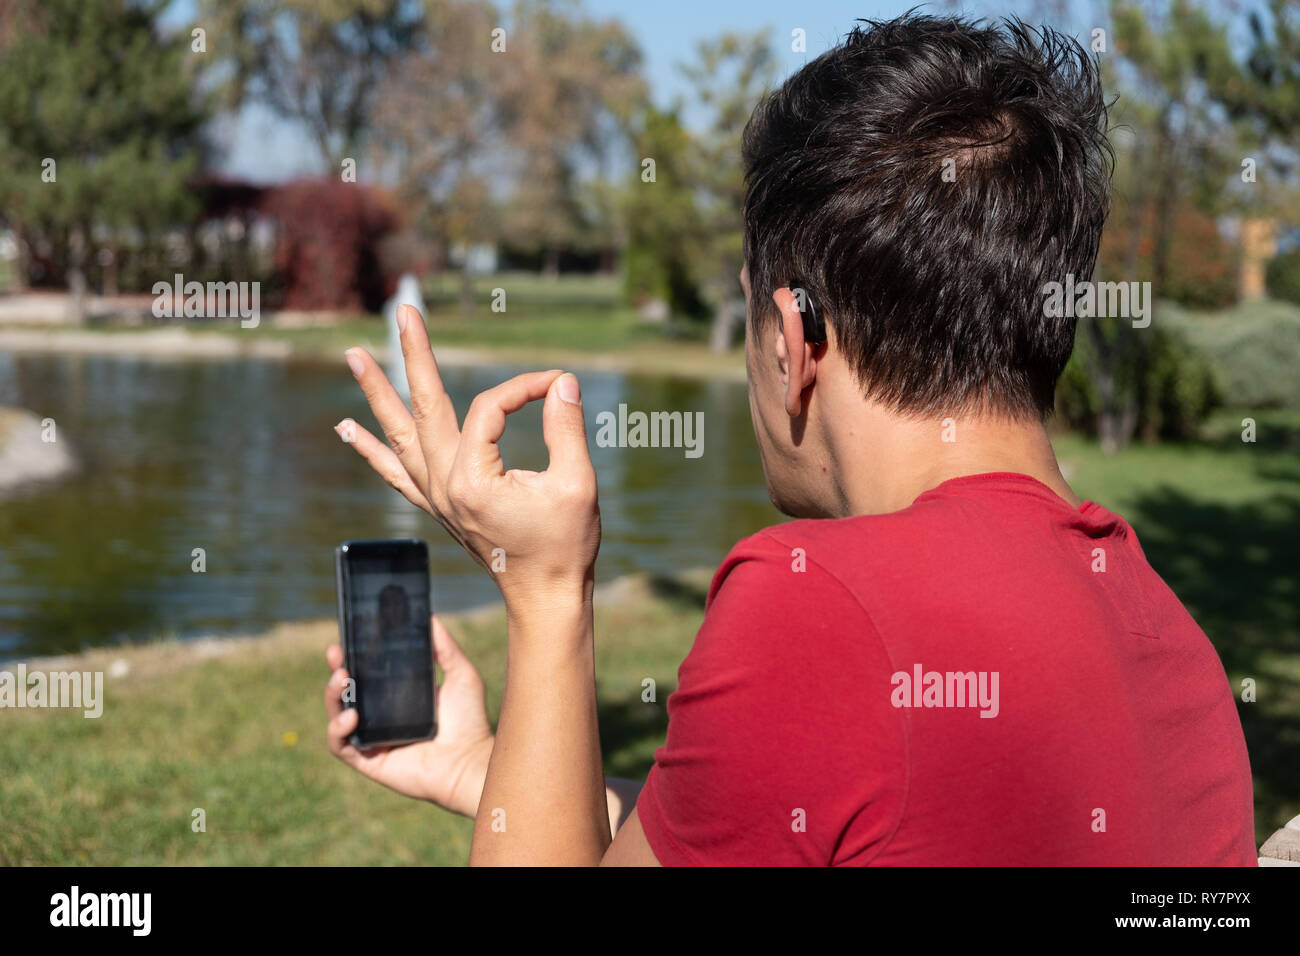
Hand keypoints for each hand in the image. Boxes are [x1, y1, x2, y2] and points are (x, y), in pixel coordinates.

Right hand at [324, 615, 491, 816]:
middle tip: (336, 654)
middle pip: (346, 692)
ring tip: (342, 679)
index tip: (347, 638)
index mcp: (398, 697)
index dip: (353, 656)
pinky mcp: (369, 761)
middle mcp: (381, 718)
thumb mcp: (461, 675)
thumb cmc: (471, 722)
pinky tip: (351, 716)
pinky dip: (337, 730)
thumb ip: (445, 648)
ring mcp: (372, 739)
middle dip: (336, 672)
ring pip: (336, 715)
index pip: (367, 674)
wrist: (471, 762)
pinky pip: (340, 746)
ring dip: (333, 696)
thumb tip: (430, 617)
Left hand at [337, 304, 599, 612]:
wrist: (546, 598)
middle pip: (425, 408)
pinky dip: (371, 450)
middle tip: (403, 310)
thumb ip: (567, 428)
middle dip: (413, 356)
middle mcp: (444, 487)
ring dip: (376, 396)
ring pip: (400, 437)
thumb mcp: (577, 484)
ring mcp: (437, 498)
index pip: (488, 410)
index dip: (524, 388)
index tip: (557, 383)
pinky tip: (348, 430)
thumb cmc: (566, 546)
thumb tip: (562, 381)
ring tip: (356, 357)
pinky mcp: (440, 507)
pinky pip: (397, 473)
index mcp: (473, 481)